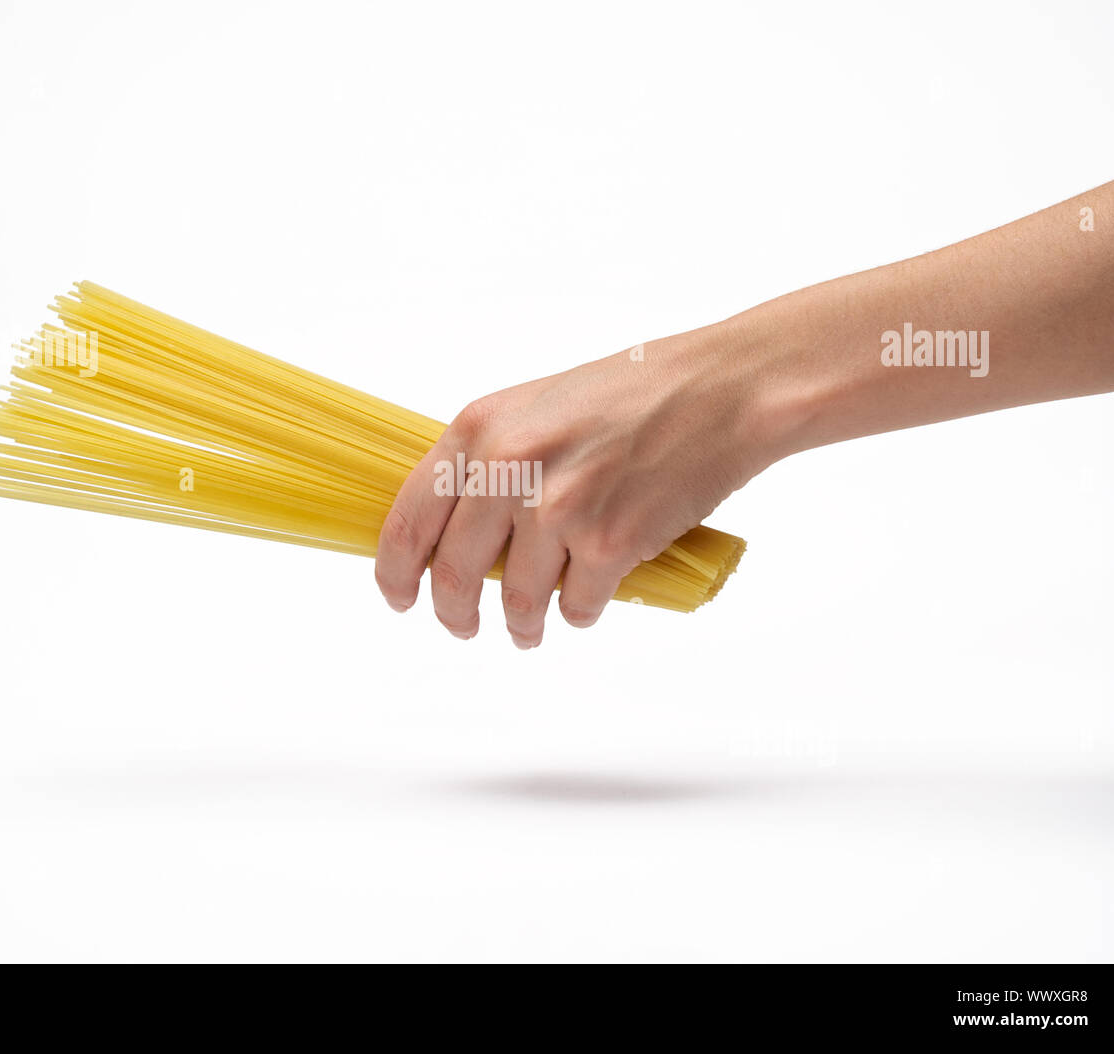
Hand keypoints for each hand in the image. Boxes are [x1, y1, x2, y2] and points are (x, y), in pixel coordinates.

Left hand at [374, 323, 778, 646]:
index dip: (395, 574)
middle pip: (453, 575)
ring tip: (528, 628)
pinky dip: (578, 614)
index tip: (399, 597)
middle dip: (454, 616)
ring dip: (520, 626)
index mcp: (478, 429)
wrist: (719, 391)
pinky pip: (576, 608)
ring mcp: (557, 508)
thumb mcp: (534, 407)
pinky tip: (585, 602)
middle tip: (462, 626)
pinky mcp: (608, 544)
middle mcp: (507, 468)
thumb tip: (455, 530)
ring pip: (516, 602)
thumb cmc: (633, 394)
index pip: (409, 521)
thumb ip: (489, 462)